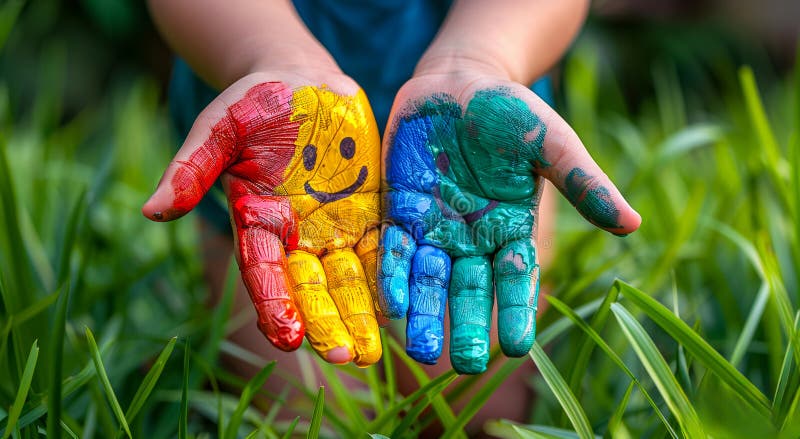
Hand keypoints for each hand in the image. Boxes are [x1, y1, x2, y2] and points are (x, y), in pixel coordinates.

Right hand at [143, 72, 382, 365]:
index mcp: (259, 222)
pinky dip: (393, 279)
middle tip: (347, 358)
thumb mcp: (220, 127)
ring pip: (351, 281)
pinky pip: (385, 250)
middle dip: (329, 324)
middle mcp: (299, 235)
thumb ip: (192, 167)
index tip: (289, 337)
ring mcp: (337, 227)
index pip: (265, 272)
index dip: (276, 303)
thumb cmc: (255, 103)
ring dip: (363, 316)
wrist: (305, 83)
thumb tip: (152, 210)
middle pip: (314, 288)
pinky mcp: (371, 213)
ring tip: (376, 353)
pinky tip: (406, 309)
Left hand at [379, 71, 640, 373]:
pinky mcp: (400, 211)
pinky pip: (393, 249)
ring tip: (419, 350)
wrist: (457, 82)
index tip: (517, 346)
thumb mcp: (550, 141)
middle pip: (469, 290)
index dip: (517, 311)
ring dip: (425, 313)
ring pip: (429, 279)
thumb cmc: (509, 111)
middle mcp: (472, 238)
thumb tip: (632, 223)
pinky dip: (392, 275)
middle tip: (465, 365)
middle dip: (467, 325)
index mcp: (512, 228)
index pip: (516, 279)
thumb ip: (582, 181)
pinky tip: (389, 303)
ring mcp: (434, 227)